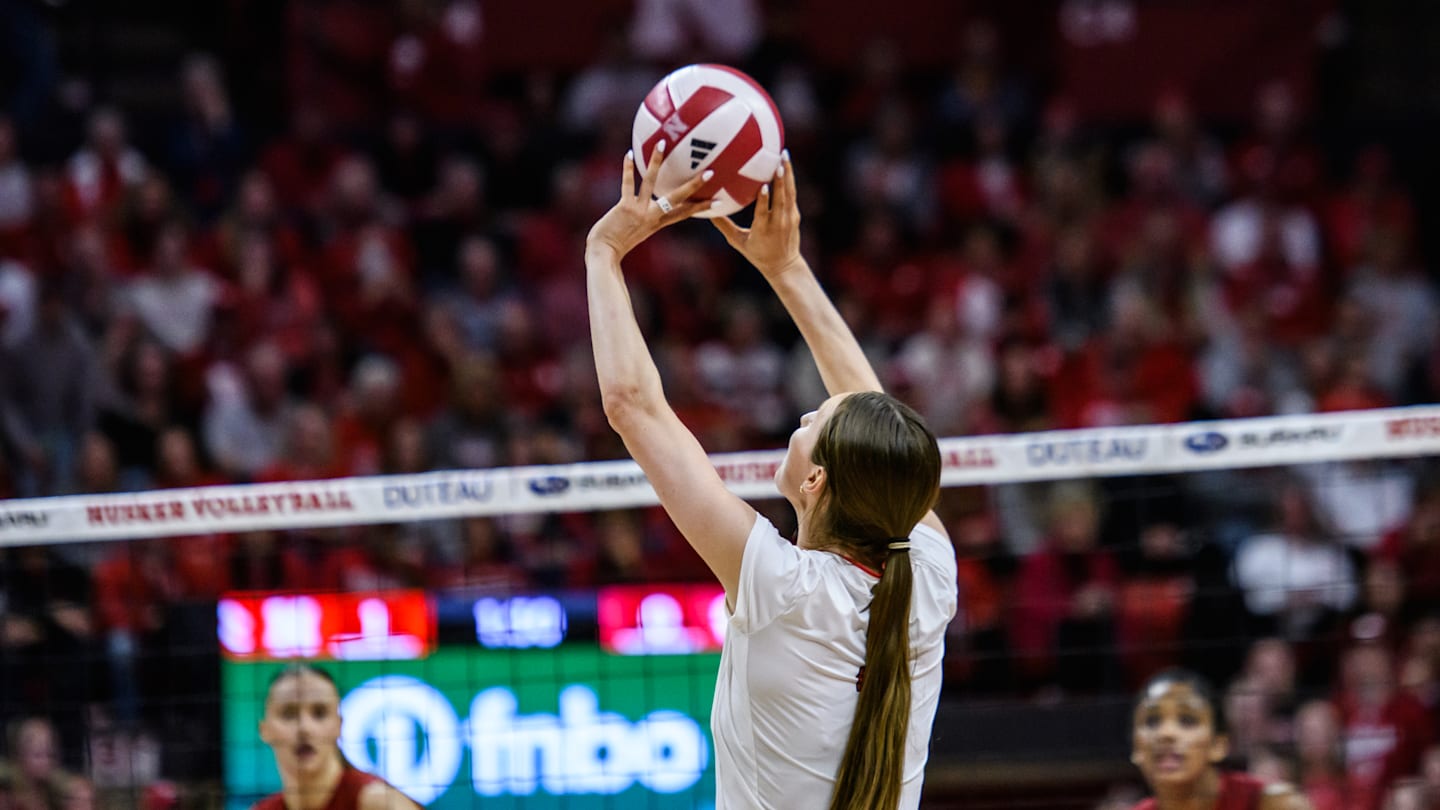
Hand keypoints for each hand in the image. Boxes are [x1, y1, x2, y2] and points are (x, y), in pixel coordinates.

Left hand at [586, 143, 713, 260]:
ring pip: (651, 182)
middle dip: (694, 186)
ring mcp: (640, 210)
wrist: (604, 254)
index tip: (719, 202)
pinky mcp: (625, 206)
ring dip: (657, 161)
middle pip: (678, 198)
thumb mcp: (636, 234)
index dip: (702, 207)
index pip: (684, 213)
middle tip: (710, 173)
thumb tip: (642, 213)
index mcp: (657, 223)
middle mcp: (652, 216)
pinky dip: (628, 168)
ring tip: (662, 143)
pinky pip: (627, 183)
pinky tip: (630, 153)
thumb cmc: (615, 246)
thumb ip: (642, 222)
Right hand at [712, 151, 801, 278]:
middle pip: (781, 199)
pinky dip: (789, 180)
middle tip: (779, 160)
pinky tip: (786, 166)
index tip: (763, 186)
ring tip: (785, 155)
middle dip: (781, 179)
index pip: (764, 213)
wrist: (784, 265)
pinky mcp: (795, 216)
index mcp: (763, 230)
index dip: (765, 200)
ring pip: (789, 193)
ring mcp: (789, 219)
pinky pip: (792, 195)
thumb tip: (706, 211)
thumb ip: (724, 226)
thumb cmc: (757, 254)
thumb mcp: (738, 242)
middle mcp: (778, 223)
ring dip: (788, 174)